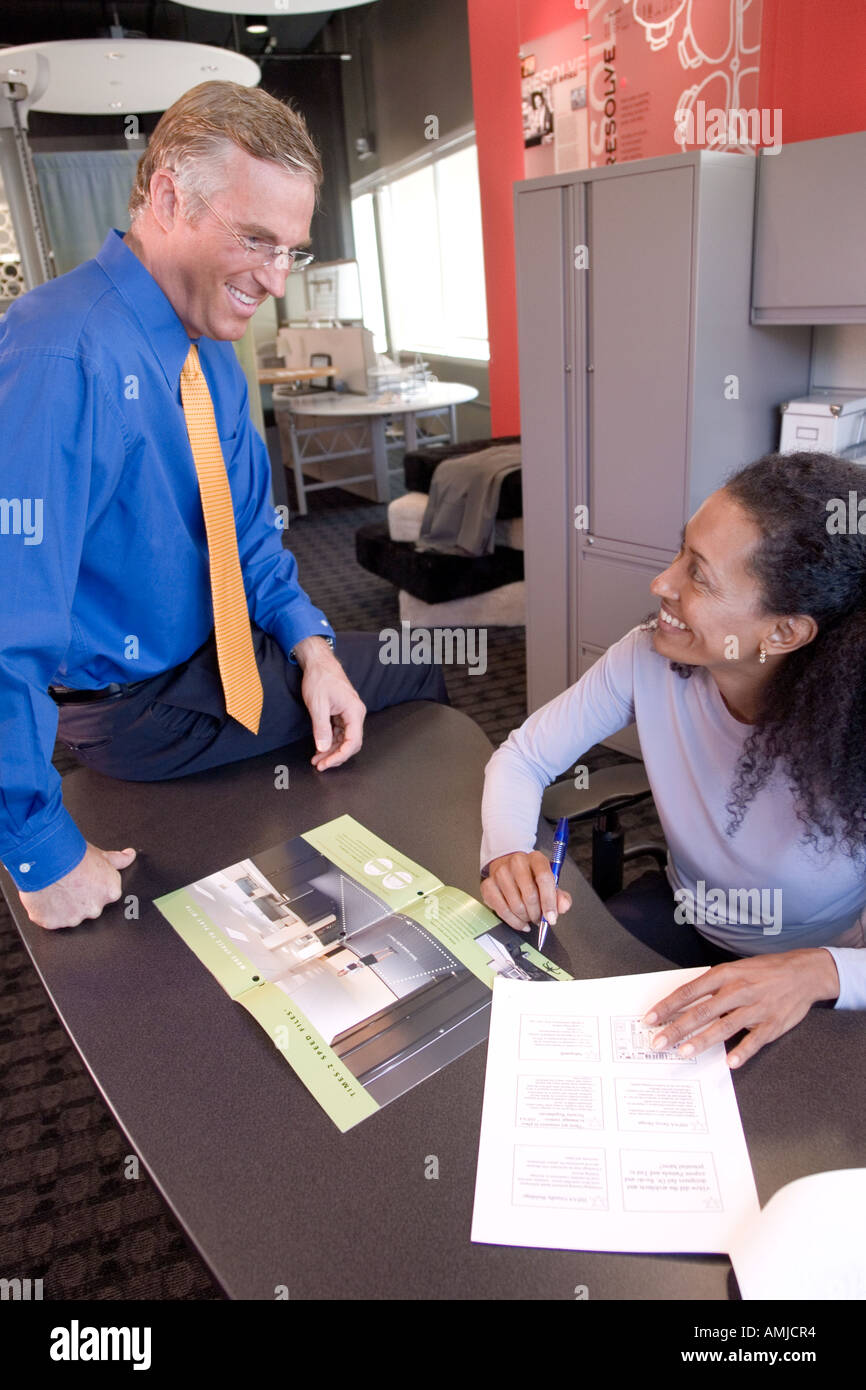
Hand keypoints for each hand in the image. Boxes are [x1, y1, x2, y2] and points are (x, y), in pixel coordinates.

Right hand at [18, 841, 136, 929]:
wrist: (48, 858)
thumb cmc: (73, 855)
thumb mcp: (101, 854)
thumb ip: (118, 860)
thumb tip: (129, 856)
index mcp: (110, 892)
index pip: (104, 894)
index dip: (91, 886)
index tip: (83, 879)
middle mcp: (95, 908)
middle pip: (88, 907)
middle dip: (79, 898)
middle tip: (68, 882)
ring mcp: (74, 918)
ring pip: (69, 915)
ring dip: (62, 906)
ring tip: (55, 887)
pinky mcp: (54, 922)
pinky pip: (51, 920)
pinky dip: (47, 911)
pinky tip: (46, 896)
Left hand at [294, 636, 365, 770]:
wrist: (318, 663)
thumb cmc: (320, 678)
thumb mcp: (317, 704)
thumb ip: (321, 728)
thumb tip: (322, 748)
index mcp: (354, 711)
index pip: (353, 741)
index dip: (340, 756)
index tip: (326, 763)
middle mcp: (355, 714)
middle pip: (350, 743)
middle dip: (335, 756)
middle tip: (320, 765)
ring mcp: (349, 715)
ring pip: (344, 740)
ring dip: (331, 751)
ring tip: (317, 759)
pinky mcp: (342, 715)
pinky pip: (339, 733)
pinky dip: (330, 742)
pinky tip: (320, 748)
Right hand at [481, 850, 571, 932]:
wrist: (509, 869)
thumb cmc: (531, 878)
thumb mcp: (550, 883)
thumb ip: (560, 896)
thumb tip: (562, 906)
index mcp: (536, 859)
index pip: (544, 878)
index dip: (549, 901)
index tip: (551, 917)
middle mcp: (517, 862)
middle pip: (530, 895)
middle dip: (537, 913)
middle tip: (539, 919)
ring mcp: (500, 872)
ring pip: (516, 905)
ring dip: (525, 918)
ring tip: (529, 917)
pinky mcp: (488, 884)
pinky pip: (502, 910)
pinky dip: (513, 921)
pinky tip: (520, 922)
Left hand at [643, 948, 840, 1068]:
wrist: (804, 972)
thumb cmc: (764, 971)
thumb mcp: (734, 969)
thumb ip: (711, 986)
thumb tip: (683, 1002)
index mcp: (725, 975)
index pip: (688, 992)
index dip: (667, 1006)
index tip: (650, 1019)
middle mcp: (737, 990)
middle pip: (701, 1011)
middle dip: (677, 1028)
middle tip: (658, 1042)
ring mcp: (755, 1008)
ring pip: (724, 1026)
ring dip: (702, 1040)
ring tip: (683, 1052)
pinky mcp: (772, 1024)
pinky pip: (754, 1040)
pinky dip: (742, 1051)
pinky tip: (729, 1062)